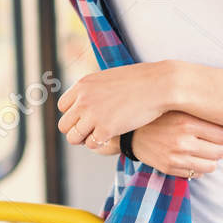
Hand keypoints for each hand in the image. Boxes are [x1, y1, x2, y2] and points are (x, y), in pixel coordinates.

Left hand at [57, 61, 181, 149]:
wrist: (159, 85)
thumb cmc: (140, 80)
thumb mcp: (109, 78)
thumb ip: (94, 89)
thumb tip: (87, 102)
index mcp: (83, 85)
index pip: (62, 107)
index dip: (74, 114)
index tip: (85, 118)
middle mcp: (83, 100)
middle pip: (64, 125)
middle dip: (76, 130)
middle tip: (90, 131)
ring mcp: (93, 115)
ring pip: (74, 137)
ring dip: (85, 139)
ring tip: (99, 135)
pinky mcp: (105, 129)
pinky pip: (92, 144)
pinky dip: (99, 143)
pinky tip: (110, 137)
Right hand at [127, 111, 222, 178]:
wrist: (133, 132)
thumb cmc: (162, 117)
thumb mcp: (180, 108)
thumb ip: (201, 112)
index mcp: (187, 122)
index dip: (221, 133)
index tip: (214, 130)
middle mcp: (182, 141)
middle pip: (220, 152)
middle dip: (217, 147)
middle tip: (208, 141)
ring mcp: (176, 158)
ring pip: (212, 166)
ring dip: (209, 159)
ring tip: (201, 150)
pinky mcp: (170, 169)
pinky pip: (197, 174)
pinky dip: (197, 168)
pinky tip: (189, 157)